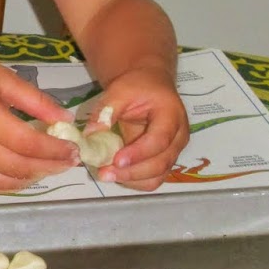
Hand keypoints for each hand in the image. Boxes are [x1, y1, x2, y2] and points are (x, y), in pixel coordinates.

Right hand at [0, 51, 78, 192]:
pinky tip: (21, 176)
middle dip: (50, 167)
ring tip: (48, 169)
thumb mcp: (2, 78)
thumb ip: (35, 101)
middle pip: (20, 167)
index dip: (56, 150)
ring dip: (31, 179)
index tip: (74, 150)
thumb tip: (64, 119)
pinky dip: (6, 185)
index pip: (30, 144)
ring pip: (3, 182)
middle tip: (68, 162)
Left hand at [88, 67, 188, 190]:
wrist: (149, 87)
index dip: (139, 153)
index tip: (116, 161)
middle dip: (132, 172)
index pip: (160, 140)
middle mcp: (178, 137)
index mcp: (172, 115)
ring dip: (132, 180)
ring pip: (157, 177)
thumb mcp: (119, 91)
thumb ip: (106, 111)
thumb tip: (90, 134)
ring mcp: (173, 152)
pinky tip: (115, 174)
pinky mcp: (164, 161)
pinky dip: (133, 181)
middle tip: (104, 173)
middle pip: (160, 163)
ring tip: (107, 174)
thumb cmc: (137, 87)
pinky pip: (152, 179)